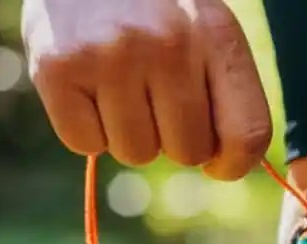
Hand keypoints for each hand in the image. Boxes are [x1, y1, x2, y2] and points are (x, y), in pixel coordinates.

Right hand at [23, 0, 271, 179]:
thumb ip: (224, 88)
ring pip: (136, 153)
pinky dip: (86, 129)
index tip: (219, 163)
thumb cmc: (154, 4)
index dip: (234, 163)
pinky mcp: (58, 68)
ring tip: (119, 84)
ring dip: (128, 133)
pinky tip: (87, 86)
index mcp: (217, 35)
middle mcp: (168, 45)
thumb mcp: (204, 26)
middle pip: (189, 152)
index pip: (248, 133)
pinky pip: (85, 144)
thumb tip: (224, 164)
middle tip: (155, 100)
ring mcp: (111, 56)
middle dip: (174, 139)